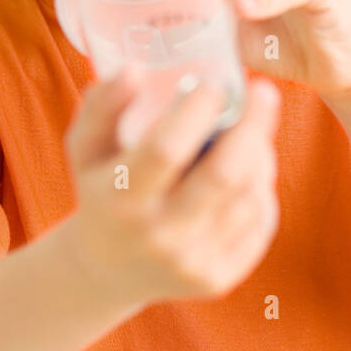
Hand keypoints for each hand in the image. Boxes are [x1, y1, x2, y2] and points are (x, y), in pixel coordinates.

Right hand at [64, 63, 280, 306]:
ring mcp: (191, 263)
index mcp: (119, 200)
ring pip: (248, 196)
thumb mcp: (85, 146)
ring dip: (260, 153)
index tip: (212, 84)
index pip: (165, 151)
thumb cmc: (101, 189)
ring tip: (253, 130)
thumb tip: (137, 70)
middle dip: (253, 126)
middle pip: (223, 176)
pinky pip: (259, 223)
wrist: (106, 271)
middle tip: (265, 91)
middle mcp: (157, 237)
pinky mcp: (217, 280)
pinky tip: (251, 168)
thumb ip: (104, 104)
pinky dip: (262, 188)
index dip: (195, 112)